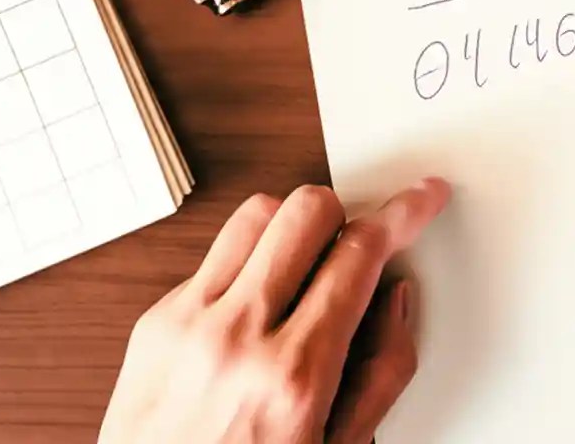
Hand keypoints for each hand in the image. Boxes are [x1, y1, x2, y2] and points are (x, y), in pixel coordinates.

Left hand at [98, 179, 449, 443]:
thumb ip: (383, 371)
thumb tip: (395, 298)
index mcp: (294, 375)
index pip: (359, 252)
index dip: (402, 213)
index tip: (420, 199)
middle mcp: (236, 337)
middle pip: (305, 210)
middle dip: (345, 214)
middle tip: (357, 243)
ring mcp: (187, 323)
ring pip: (254, 214)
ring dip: (291, 228)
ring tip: (304, 268)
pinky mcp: (153, 322)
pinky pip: (213, 257)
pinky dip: (247, 264)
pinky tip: (258, 306)